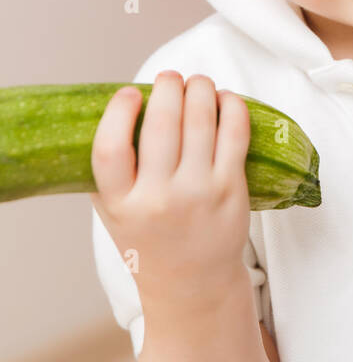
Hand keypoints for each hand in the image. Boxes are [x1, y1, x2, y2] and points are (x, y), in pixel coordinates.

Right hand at [89, 71, 251, 312]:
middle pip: (161, 125)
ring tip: (197, 82)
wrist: (193, 284)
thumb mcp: (114, 213)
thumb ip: (108, 171)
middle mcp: (158, 199)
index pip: (109, 149)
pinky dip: (232, 107)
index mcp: (121, 204)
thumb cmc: (150, 239)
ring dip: (200, 90)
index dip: (119, 112)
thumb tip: (114, 110)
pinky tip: (225, 98)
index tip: (130, 93)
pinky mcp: (231, 190)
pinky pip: (234, 135)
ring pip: (200, 122)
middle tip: (170, 77)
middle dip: (168, 88)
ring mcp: (198, 193)